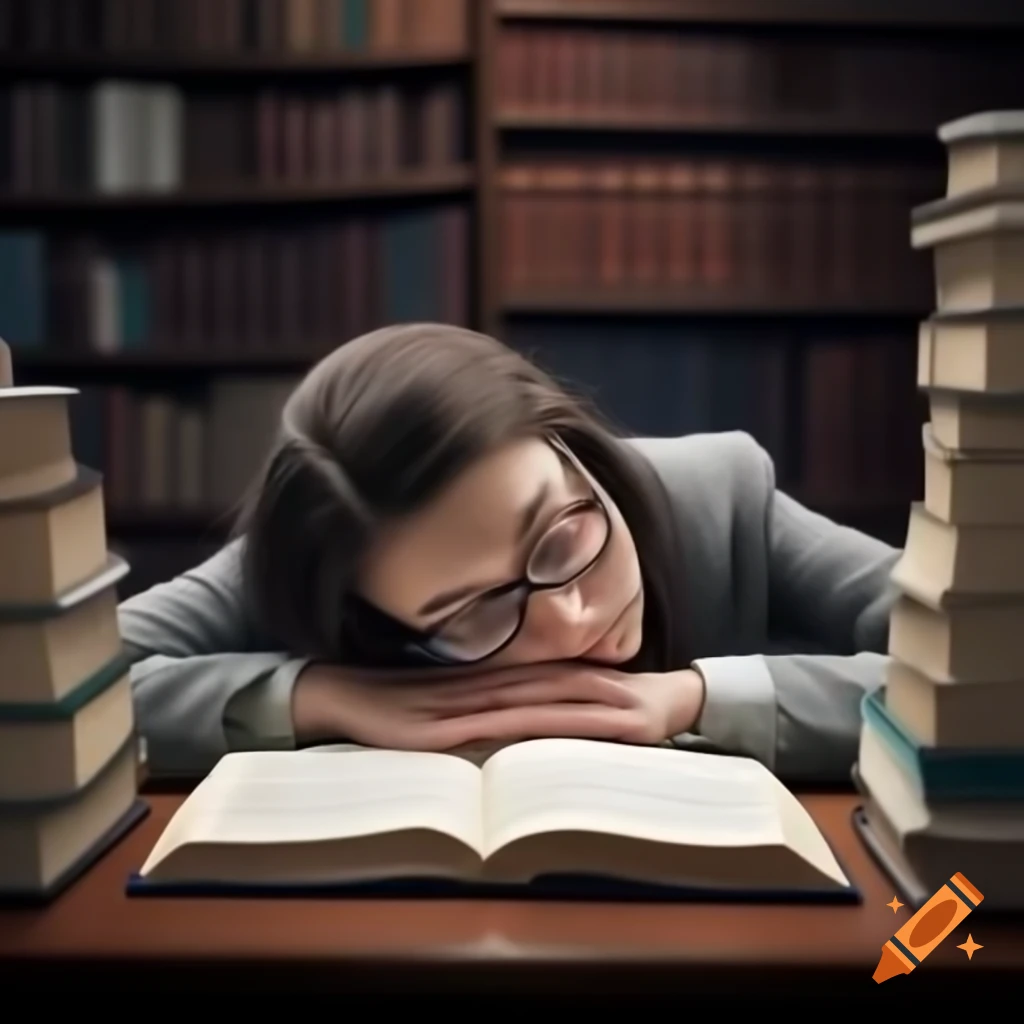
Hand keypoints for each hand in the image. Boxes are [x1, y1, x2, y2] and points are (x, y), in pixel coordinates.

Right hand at [292, 661, 705, 751]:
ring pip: (533, 705)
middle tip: (646, 696)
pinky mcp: (438, 730)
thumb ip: (474, 709)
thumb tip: (512, 725)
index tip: (629, 682)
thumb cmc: (382, 703)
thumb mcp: (436, 706)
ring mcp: (459, 708)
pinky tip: (559, 731)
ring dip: (579, 710)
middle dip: (600, 692)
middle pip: (551, 686)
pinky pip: (495, 728)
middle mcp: (477, 689)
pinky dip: (532, 729)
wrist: (332, 696)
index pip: (545, 677)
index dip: (588, 678)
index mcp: (480, 681)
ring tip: (623, 714)